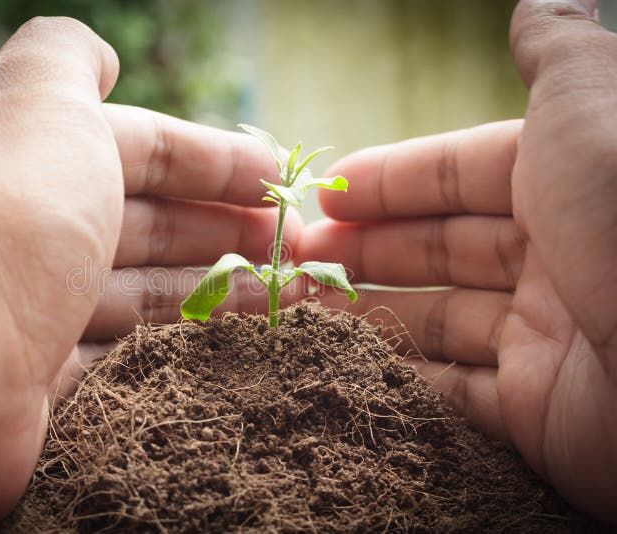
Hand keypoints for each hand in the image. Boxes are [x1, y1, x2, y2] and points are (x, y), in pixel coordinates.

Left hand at [0, 17, 301, 529]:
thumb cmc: (9, 216)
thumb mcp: (40, 96)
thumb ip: (68, 55)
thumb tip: (102, 55)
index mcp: (31, 155)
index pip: (141, 147)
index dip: (214, 159)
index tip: (281, 179)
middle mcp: (31, 226)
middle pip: (150, 221)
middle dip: (228, 226)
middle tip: (295, 245)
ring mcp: (38, 305)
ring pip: (148, 289)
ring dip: (220, 285)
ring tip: (288, 293)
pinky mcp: (46, 375)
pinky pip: (131, 351)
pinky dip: (183, 342)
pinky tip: (235, 340)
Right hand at [295, 0, 615, 522]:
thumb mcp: (590, 108)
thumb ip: (557, 56)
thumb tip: (533, 7)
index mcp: (565, 187)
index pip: (458, 177)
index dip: (388, 181)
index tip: (323, 195)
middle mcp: (555, 259)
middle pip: (440, 248)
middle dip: (365, 246)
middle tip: (298, 254)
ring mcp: (544, 337)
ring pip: (439, 318)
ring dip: (371, 312)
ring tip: (305, 308)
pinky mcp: (535, 411)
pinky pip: (454, 391)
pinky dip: (402, 378)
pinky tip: (349, 365)